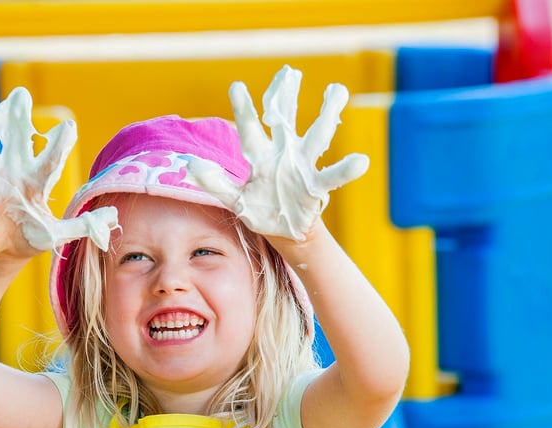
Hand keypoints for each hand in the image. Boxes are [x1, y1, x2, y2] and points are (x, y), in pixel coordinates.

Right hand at [0, 87, 116, 257]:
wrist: (7, 252)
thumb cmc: (34, 236)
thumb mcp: (60, 234)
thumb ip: (82, 225)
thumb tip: (113, 216)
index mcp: (36, 182)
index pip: (49, 161)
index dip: (57, 145)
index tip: (68, 126)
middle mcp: (14, 176)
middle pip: (16, 144)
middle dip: (17, 120)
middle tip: (20, 94)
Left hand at [184, 65, 368, 240]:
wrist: (284, 231)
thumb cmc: (260, 210)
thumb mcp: (235, 199)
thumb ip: (215, 183)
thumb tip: (190, 166)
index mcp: (260, 157)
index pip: (249, 129)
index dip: (244, 110)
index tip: (237, 86)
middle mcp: (283, 154)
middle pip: (285, 120)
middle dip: (287, 96)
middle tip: (290, 72)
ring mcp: (303, 166)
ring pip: (317, 135)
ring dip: (327, 113)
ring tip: (338, 90)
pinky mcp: (317, 185)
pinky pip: (333, 175)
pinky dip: (346, 169)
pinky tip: (361, 161)